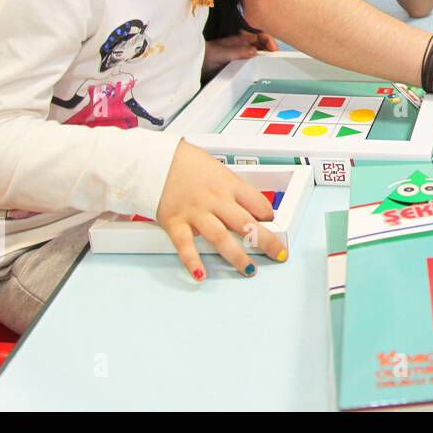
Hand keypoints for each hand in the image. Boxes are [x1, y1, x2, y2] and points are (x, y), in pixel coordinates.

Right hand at [156, 141, 286, 279]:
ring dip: (237, 256)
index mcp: (229, 184)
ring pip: (221, 237)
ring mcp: (195, 212)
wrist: (155, 158)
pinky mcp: (175, 222)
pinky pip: (185, 245)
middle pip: (246, 224)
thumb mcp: (217, 169)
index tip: (272, 225)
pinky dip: (192, 261)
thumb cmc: (186, 162)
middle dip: (266, 241)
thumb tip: (248, 206)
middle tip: (278, 254)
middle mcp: (215, 200)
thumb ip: (231, 189)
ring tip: (249, 270)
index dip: (269, 216)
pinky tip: (201, 274)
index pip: (258, 203)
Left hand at [202, 30, 275, 78]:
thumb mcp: (220, 54)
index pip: (260, 35)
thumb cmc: (204, 57)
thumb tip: (255, 51)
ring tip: (274, 62)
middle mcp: (242, 45)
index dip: (269, 40)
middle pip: (262, 43)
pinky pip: (254, 60)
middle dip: (271, 47)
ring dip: (267, 55)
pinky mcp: (240, 63)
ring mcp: (241, 54)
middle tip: (277, 57)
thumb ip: (237, 52)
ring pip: (259, 51)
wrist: (192, 66)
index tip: (273, 50)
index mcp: (239, 39)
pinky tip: (263, 68)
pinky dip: (261, 62)